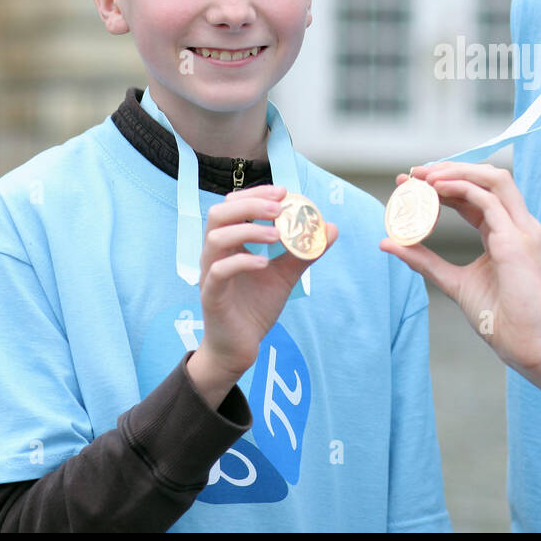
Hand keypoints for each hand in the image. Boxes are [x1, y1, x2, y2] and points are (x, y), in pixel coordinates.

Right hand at [189, 184, 336, 405]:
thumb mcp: (285, 275)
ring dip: (248, 229)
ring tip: (277, 234)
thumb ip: (304, 252)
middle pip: (220, 214)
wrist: (240, 348)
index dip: (257, 194)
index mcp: (230, 244)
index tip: (284, 192)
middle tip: (280, 207)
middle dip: (250, 204)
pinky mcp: (211, 296)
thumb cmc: (255, 308)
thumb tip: (330, 228)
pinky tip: (264, 263)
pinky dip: (242, 261)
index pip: (234, 206)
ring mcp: (209, 274)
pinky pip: (219, 272)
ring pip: (216, 238)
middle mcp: (215, 254)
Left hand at [380, 163, 540, 382]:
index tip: (410, 184)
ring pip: (494, 179)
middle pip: (486, 178)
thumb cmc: (498, 318)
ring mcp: (521, 229)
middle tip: (412, 174)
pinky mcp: (517, 239)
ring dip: (457, 171)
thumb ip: (424, 260)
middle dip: (449, 170)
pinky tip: (436, 190)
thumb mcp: (453, 281)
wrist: (525, 345)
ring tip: (424, 177)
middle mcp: (517, 225)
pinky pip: (490, 200)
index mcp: (506, 232)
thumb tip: (387, 242)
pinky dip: (462, 188)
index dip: (444, 184)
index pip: (475, 195)